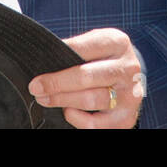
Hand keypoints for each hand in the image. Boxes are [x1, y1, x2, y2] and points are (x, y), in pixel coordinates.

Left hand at [28, 27, 144, 128]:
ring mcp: (130, 94)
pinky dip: (77, 119)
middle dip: (56, 83)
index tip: (38, 69)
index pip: (83, 48)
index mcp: (118, 43)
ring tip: (46, 99)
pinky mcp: (126, 118)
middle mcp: (129, 68)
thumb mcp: (94, 44)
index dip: (58, 57)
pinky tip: (68, 111)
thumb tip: (44, 60)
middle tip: (36, 88)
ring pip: (91, 100)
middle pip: (87, 76)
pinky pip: (96, 124)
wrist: (130, 78)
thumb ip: (75, 48)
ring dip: (62, 100)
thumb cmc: (103, 58)